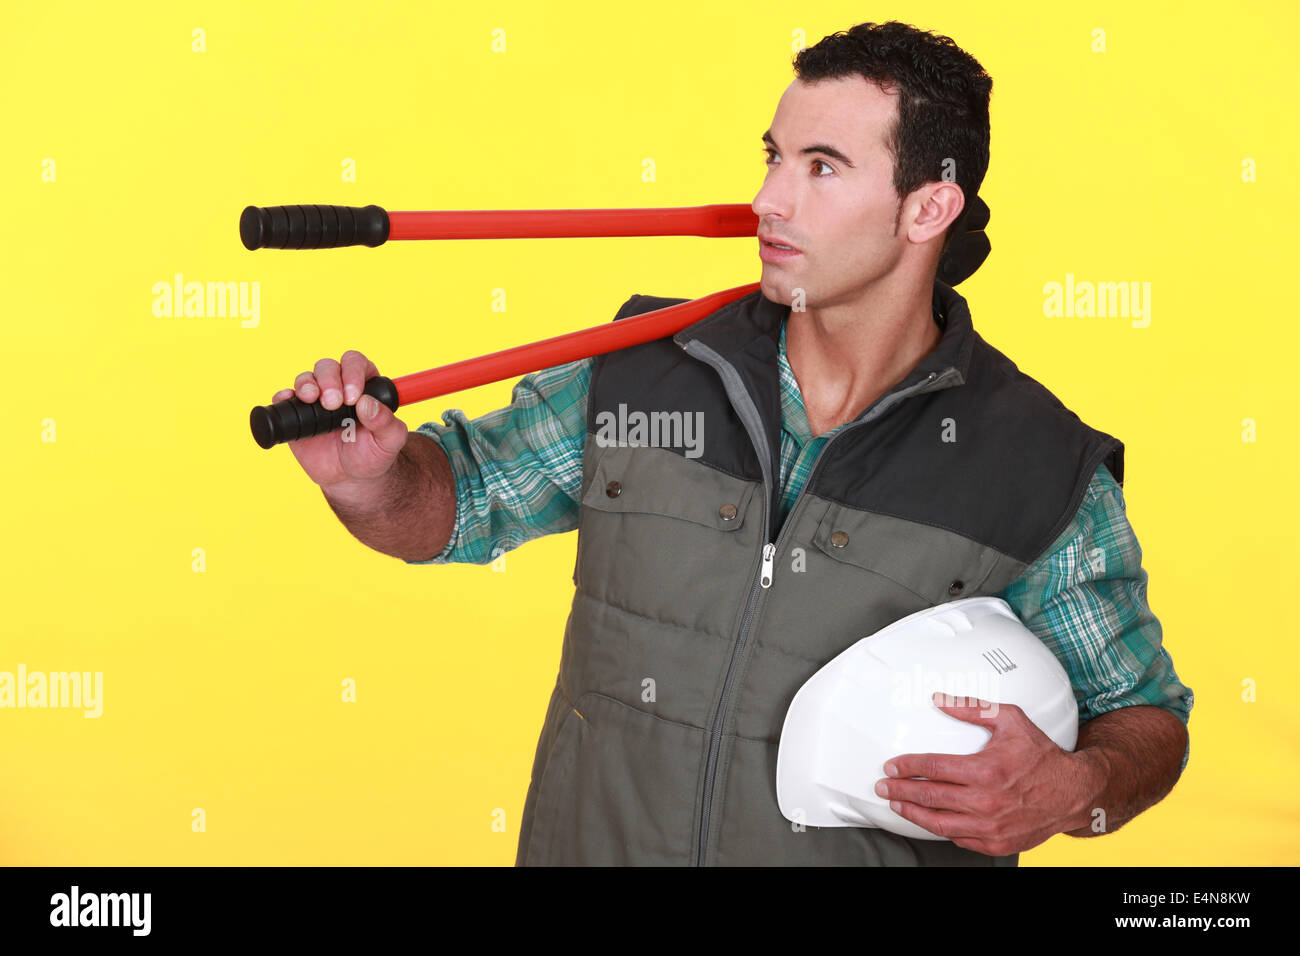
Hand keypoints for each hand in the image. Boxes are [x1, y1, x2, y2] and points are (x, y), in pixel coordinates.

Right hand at [273, 350, 409, 493]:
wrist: (350, 477)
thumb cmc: (373, 454)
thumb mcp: (390, 441)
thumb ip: (386, 423)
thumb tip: (366, 404)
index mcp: (364, 386)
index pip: (356, 364)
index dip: (353, 373)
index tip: (353, 398)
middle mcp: (338, 387)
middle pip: (328, 367)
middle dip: (329, 380)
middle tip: (332, 404)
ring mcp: (315, 399)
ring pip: (306, 378)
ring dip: (307, 384)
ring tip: (312, 399)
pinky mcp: (296, 414)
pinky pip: (284, 398)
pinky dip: (283, 396)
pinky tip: (287, 399)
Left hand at [872, 692, 1102, 855]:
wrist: (1074, 792)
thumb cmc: (1042, 756)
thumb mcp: (1010, 720)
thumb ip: (972, 707)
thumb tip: (939, 699)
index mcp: (985, 771)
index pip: (933, 768)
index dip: (907, 767)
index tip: (891, 766)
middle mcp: (986, 802)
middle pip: (929, 797)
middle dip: (900, 791)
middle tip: (884, 786)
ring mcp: (991, 826)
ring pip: (939, 824)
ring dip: (913, 814)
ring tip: (898, 805)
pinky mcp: (997, 843)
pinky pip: (960, 839)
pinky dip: (941, 830)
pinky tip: (931, 820)